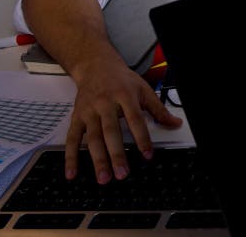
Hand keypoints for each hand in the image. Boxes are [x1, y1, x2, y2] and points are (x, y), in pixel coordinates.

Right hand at [65, 57, 181, 182]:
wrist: (96, 66)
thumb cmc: (122, 79)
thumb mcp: (144, 89)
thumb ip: (158, 109)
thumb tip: (174, 123)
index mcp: (125, 96)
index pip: (135, 119)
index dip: (142, 138)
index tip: (147, 154)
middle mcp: (105, 104)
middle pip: (111, 131)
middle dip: (116, 154)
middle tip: (122, 173)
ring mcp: (89, 111)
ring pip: (92, 138)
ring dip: (97, 160)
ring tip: (104, 178)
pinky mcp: (77, 117)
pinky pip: (72, 139)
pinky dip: (70, 157)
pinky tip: (72, 173)